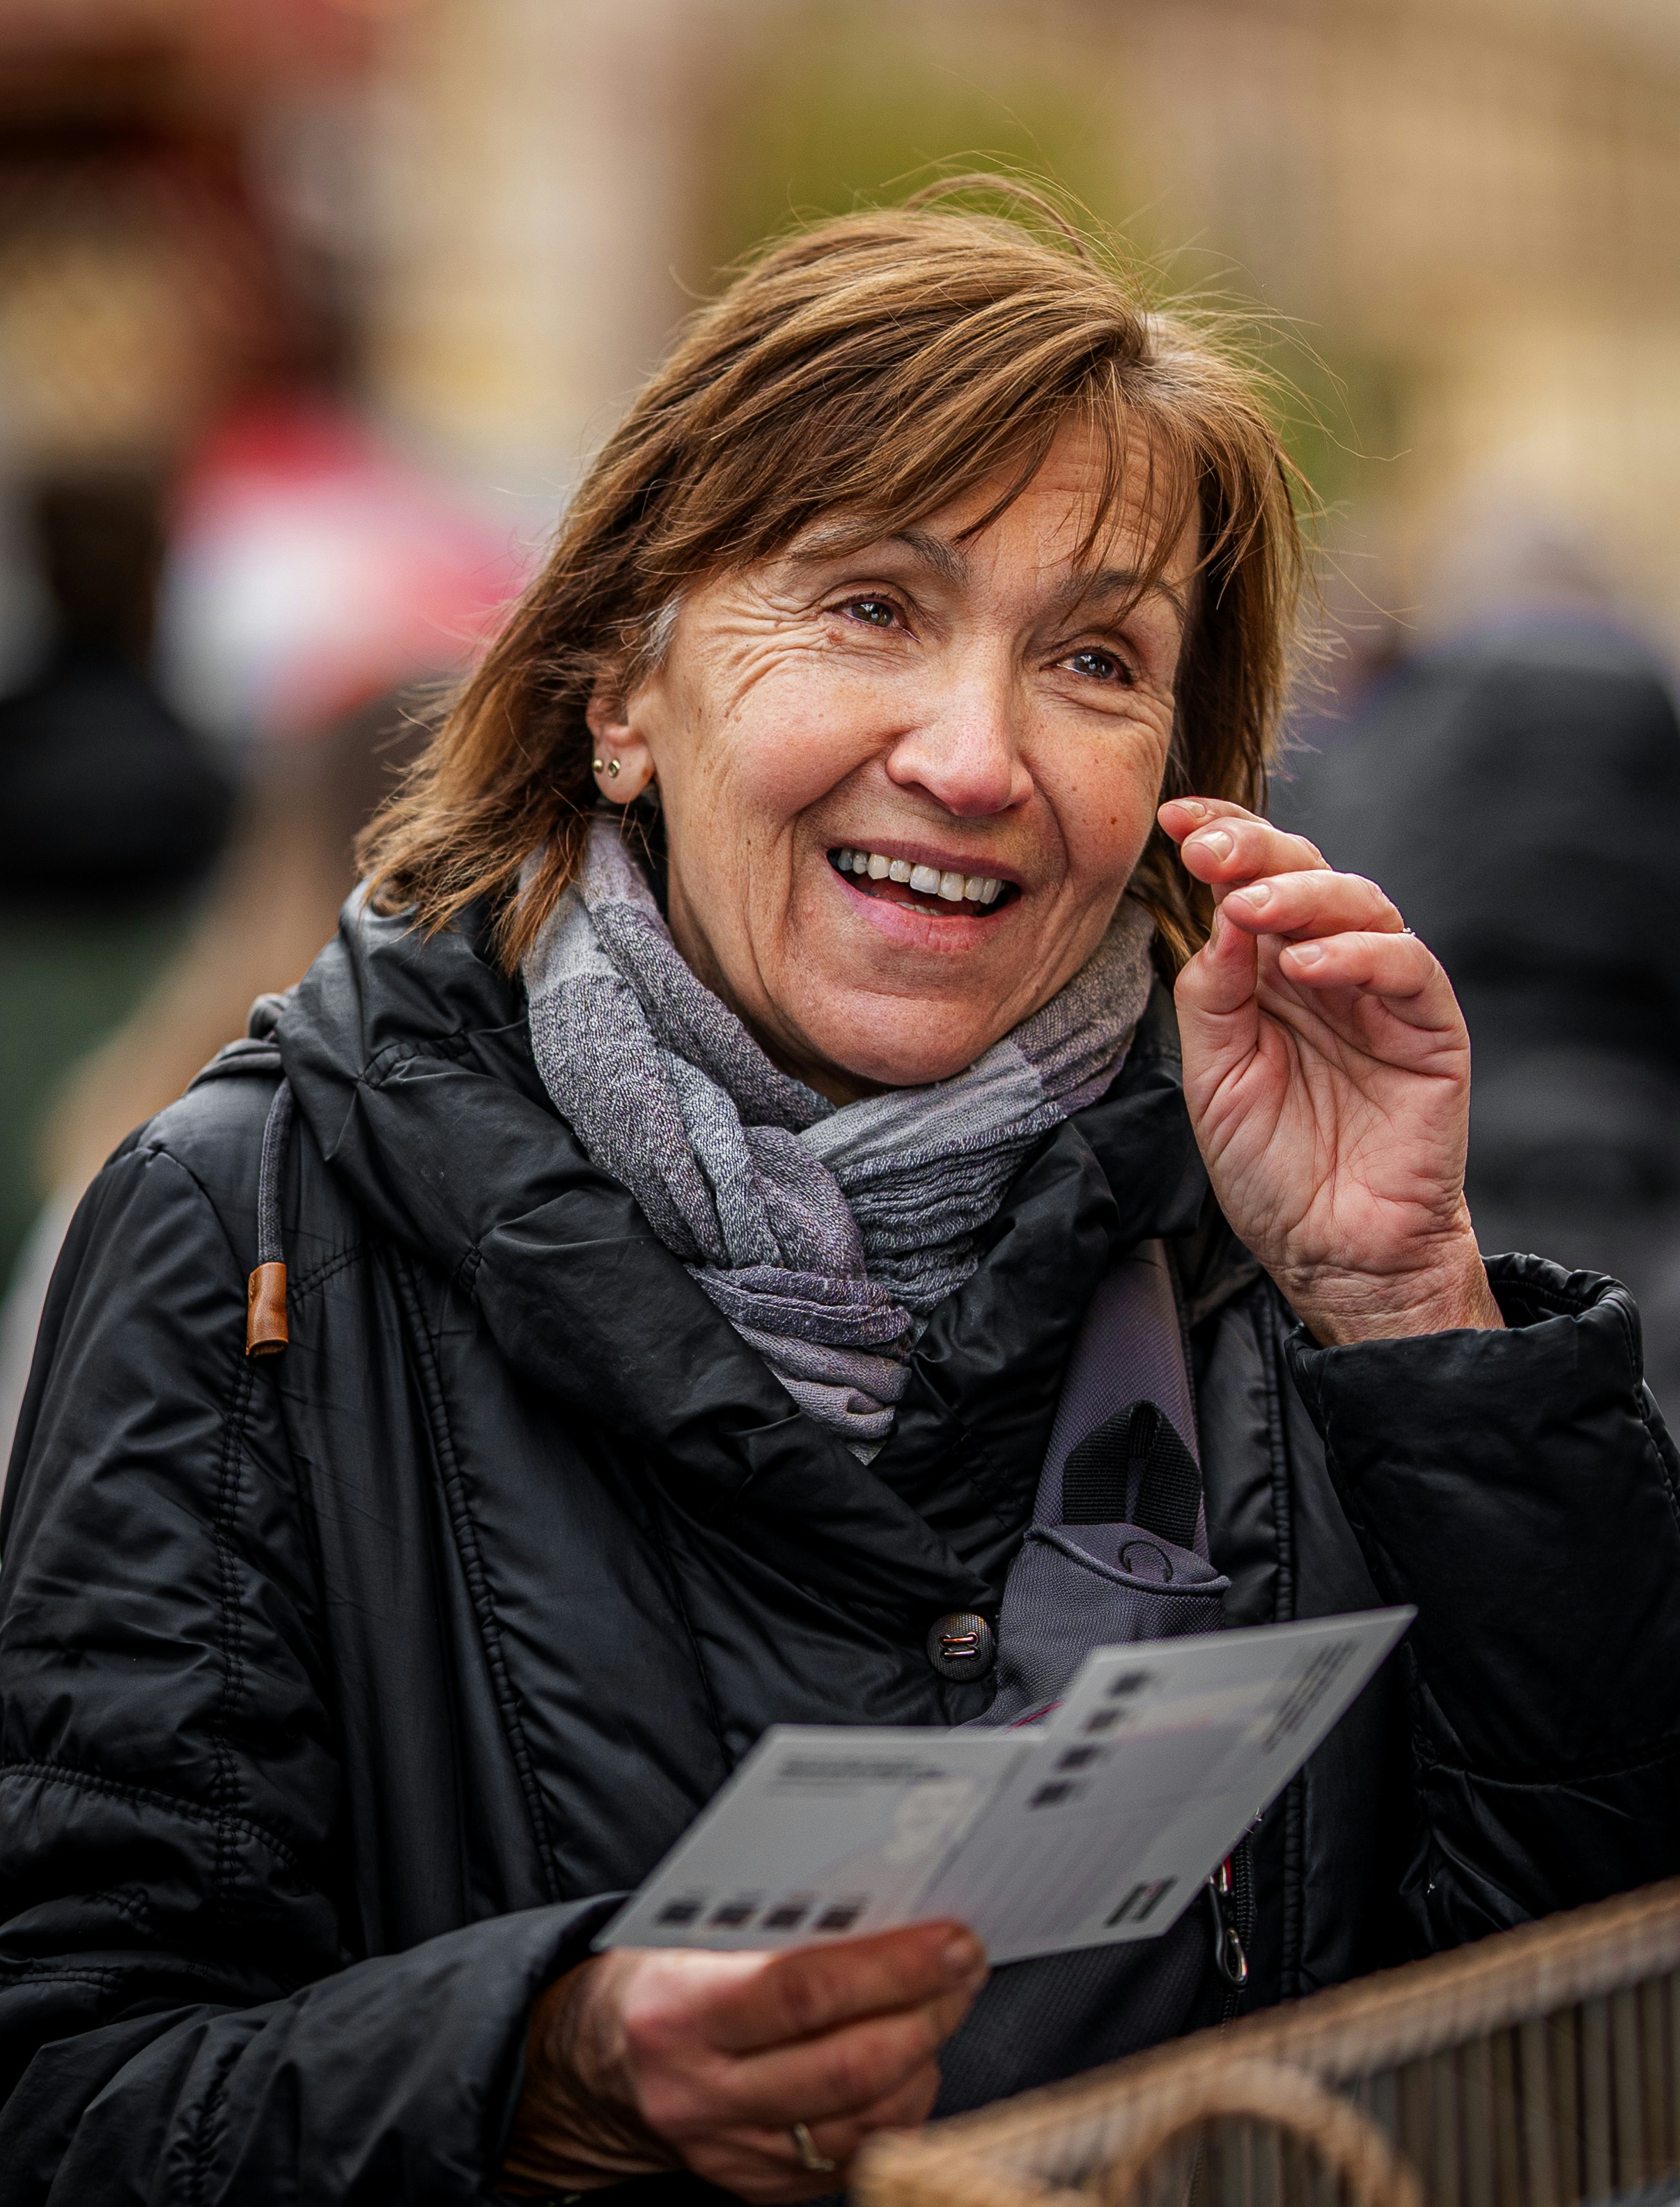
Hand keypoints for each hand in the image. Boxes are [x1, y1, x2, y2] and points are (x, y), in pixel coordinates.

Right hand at [501, 1920, 987, 2201]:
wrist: (598, 2064)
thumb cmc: (662, 1976)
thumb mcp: (695, 1935)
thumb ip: (778, 1929)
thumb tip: (890, 1906)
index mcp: (681, 2013)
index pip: (804, 1992)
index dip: (890, 1967)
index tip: (950, 1939)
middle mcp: (702, 2095)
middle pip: (848, 2066)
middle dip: (927, 2011)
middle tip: (967, 1965)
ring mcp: (732, 2153)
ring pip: (865, 2119)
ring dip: (925, 2056)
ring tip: (944, 2002)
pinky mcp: (758, 2187)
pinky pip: (856, 2155)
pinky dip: (900, 2105)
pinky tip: (910, 2059)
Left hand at [1158, 797, 1502, 1345]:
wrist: (1331, 1254)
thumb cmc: (1271, 1170)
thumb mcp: (1214, 1078)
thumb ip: (1213, 996)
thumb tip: (1218, 913)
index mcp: (1270, 972)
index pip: (1251, 881)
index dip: (1220, 837)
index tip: (1171, 819)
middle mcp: (1329, 969)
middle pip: (1306, 873)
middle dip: (1255, 848)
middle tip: (1207, 847)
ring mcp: (1383, 995)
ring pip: (1361, 904)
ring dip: (1303, 893)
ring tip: (1254, 906)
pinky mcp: (1431, 1029)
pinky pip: (1407, 968)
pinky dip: (1360, 954)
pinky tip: (1309, 965)